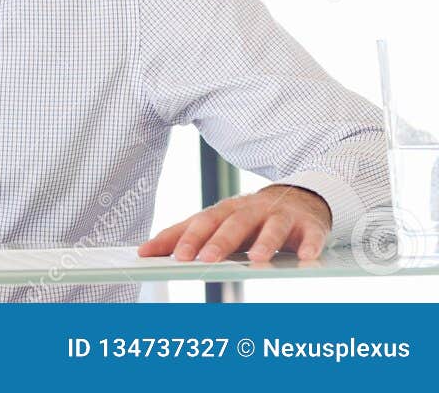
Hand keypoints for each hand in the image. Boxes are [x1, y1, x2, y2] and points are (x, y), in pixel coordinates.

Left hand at [138, 184, 331, 262]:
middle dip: (216, 241)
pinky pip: (311, 235)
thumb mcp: (219, 222)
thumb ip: (186, 236)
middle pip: (231, 223)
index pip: (198, 222)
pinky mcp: (309, 225)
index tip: (154, 253)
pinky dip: (309, 245)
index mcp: (225, 211)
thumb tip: (146, 251)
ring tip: (256, 260)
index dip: (179, 237)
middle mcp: (250, 210)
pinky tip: (305, 257)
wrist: (299, 196)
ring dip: (264, 242)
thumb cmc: (250, 217)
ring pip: (271, 227)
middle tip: (201, 259)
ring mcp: (280, 216)